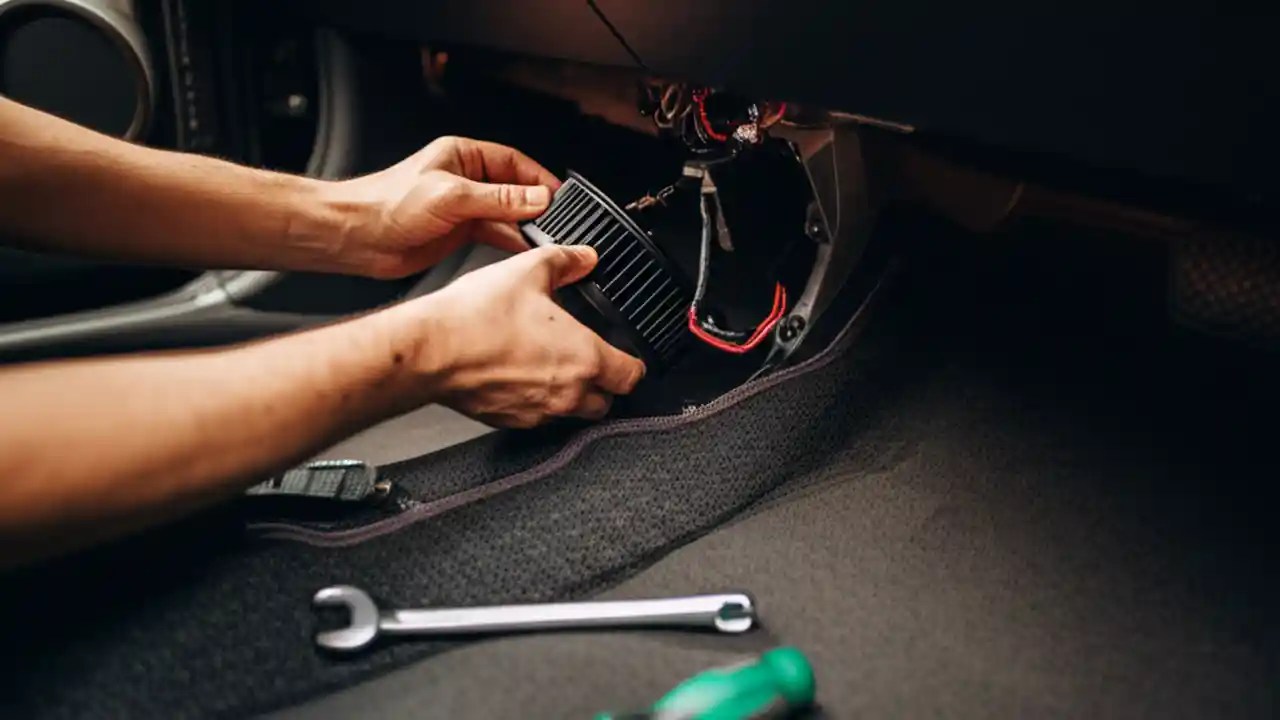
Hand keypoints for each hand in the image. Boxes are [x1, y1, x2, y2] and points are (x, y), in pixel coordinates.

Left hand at [330, 136, 560, 278]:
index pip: (514, 162)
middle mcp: (465, 180)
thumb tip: (536, 198)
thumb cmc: (387, 204)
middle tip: (557, 223)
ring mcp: (463, 207)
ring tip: (545, 240)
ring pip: (506, 215)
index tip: (560, 197)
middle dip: (536, 206)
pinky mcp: (458, 232)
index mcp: (463, 156)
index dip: (539, 179)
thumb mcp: (450, 196)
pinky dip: (511, 243)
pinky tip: (524, 251)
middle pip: (514, 190)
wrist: (355, 236)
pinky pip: (494, 235)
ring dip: (525, 227)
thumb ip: (498, 199)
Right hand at [392, 244, 646, 427]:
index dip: (632, 364)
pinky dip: (536, 402)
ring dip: (570, 395)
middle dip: (603, 384)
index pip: (631, 376)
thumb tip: (584, 257)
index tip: (626, 355)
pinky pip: (536, 418)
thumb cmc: (477, 317)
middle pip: (605, 402)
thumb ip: (565, 261)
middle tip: (589, 360)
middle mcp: (566, 393)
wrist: (430, 351)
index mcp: (584, 358)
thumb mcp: (528, 270)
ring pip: (571, 414)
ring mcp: (537, 412)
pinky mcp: (509, 420)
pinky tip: (518, 375)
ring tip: (551, 366)